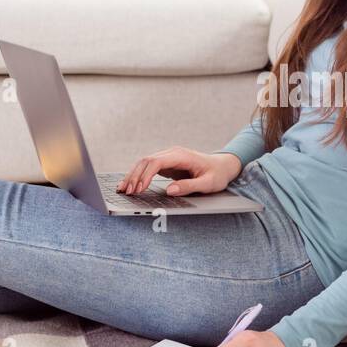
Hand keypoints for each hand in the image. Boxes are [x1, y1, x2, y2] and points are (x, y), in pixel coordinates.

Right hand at [116, 146, 242, 195]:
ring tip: (123, 190)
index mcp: (181, 156)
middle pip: (146, 161)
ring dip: (133, 175)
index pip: (156, 162)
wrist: (223, 166)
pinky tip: (130, 185)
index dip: (145, 175)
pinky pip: (148, 168)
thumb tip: (170, 190)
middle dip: (134, 176)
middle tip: (127, 192)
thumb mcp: (207, 183)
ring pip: (144, 163)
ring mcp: (168, 157)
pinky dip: (138, 176)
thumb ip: (189, 186)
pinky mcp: (166, 164)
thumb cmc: (217, 175)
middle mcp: (172, 153)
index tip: (139, 189)